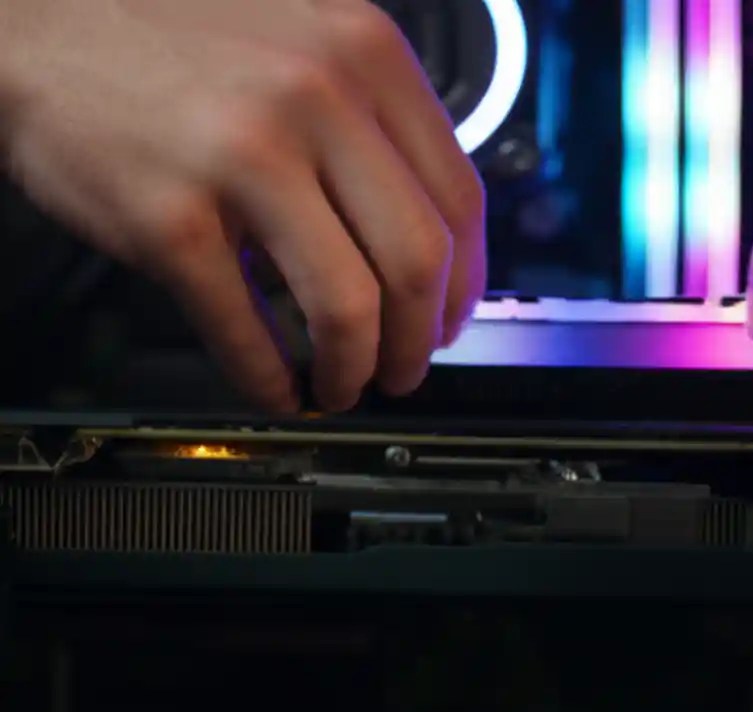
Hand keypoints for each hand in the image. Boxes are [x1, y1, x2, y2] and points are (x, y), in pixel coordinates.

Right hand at [0, 0, 484, 411]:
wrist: (37, 14)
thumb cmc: (170, 34)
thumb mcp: (304, 37)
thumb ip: (371, 120)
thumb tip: (423, 237)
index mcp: (368, 56)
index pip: (460, 200)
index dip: (464, 284)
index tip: (450, 320)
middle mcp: (319, 99)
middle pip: (418, 262)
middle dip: (419, 342)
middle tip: (405, 370)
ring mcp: (244, 156)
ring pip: (348, 305)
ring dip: (354, 369)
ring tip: (341, 383)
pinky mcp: (169, 214)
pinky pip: (243, 327)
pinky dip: (269, 378)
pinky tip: (274, 388)